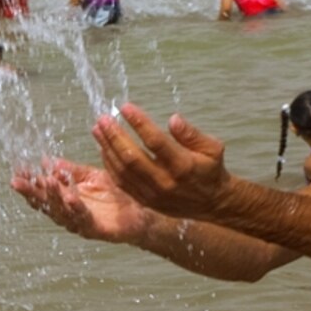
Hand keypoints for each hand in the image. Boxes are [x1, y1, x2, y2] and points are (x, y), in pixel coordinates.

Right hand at [9, 156, 154, 244]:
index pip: (42, 190)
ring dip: (53, 196)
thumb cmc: (117, 195)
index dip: (29, 181)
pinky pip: (82, 219)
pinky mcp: (96, 229)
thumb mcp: (91, 177)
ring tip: (46, 181)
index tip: (18, 169)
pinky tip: (70, 197)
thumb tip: (47, 160)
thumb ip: (71, 170)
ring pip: (61, 211)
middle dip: (31, 191)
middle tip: (18, 180)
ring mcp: (81, 222)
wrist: (145, 211)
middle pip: (45, 203)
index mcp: (66, 199)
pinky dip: (75, 208)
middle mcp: (69, 213)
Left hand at [94, 103, 231, 216]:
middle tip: (104, 118)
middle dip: (115, 136)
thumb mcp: (212, 147)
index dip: (139, 123)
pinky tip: (103, 148)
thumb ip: (192, 134)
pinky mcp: (143, 200)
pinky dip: (110, 164)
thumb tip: (173, 119)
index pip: (156, 142)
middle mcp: (165, 182)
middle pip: (132, 158)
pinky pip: (121, 182)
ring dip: (107, 148)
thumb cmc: (210, 168)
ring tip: (98, 129)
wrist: (210, 203)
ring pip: (122, 171)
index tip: (125, 107)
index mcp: (183, 166)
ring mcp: (152, 194)